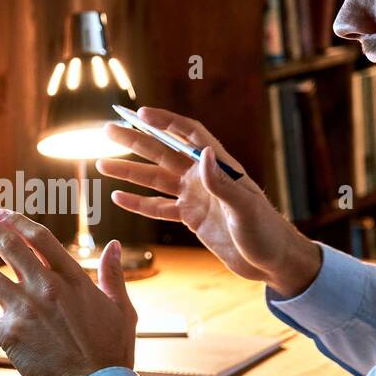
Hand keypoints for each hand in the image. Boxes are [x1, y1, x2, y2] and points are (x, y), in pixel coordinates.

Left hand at [0, 206, 136, 375]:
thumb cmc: (113, 351)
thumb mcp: (121, 308)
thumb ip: (114, 274)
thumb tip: (114, 246)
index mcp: (72, 278)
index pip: (39, 238)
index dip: (18, 221)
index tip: (1, 212)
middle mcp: (46, 287)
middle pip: (8, 246)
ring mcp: (26, 310)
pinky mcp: (11, 336)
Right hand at [97, 106, 319, 295]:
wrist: (272, 261)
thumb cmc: (266, 232)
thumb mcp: (245, 208)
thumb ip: (222, 183)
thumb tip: (203, 154)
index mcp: (219, 167)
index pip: (189, 135)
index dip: (165, 122)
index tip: (140, 113)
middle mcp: (204, 178)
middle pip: (163, 152)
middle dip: (136, 140)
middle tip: (108, 129)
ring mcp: (196, 197)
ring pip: (156, 180)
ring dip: (130, 172)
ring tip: (102, 163)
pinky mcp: (191, 218)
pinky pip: (159, 208)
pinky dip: (139, 203)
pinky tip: (119, 198)